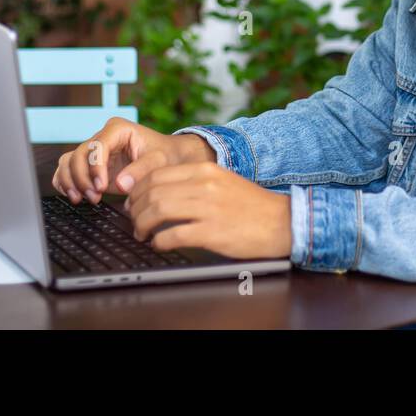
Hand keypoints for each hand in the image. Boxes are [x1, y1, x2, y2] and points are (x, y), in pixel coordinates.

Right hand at [51, 117, 215, 204]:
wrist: (166, 158)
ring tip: (83, 199)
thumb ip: (141, 170)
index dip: (95, 167)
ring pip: (68, 162)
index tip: (102, 187)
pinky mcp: (89, 165)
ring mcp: (93, 151)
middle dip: (82, 178)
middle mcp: (101, 137)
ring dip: (71, 182)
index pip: (97, 146)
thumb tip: (121, 183)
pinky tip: (74, 196)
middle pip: (78, 155)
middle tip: (95, 197)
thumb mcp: (159, 160)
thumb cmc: (164, 155)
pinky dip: (65, 183)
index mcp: (117, 129)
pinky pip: (66, 170)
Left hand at [126, 162, 291, 259]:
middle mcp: (204, 185)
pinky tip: (159, 244)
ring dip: (142, 225)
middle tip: (134, 220)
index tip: (133, 202)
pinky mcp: (211, 232)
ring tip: (142, 234)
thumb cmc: (251, 206)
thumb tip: (160, 192)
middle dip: (136, 209)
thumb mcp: (222, 182)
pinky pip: (172, 235)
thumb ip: (194, 183)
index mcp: (205, 170)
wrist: (282, 222)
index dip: (138, 190)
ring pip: (158, 211)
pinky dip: (159, 242)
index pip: (157, 174)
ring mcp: (208, 208)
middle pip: (153, 192)